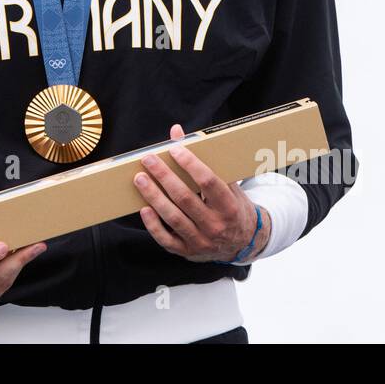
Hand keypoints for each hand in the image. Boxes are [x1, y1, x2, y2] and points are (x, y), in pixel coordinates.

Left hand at [132, 123, 271, 263]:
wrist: (244, 242)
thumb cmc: (232, 207)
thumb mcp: (228, 185)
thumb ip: (204, 160)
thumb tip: (177, 133)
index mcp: (229, 206)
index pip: (207, 181)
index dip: (190, 164)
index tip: (174, 149)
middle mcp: (216, 225)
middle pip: (185, 198)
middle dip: (164, 176)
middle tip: (149, 160)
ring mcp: (201, 241)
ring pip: (173, 218)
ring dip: (154, 196)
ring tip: (140, 178)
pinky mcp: (188, 251)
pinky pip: (167, 240)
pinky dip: (153, 225)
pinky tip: (144, 209)